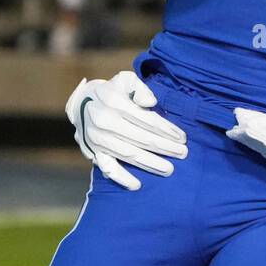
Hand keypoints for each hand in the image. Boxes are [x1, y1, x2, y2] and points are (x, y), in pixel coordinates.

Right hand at [66, 70, 186, 190]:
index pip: (145, 119)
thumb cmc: (113, 91)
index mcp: (114, 101)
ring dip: (150, 163)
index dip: (166, 129)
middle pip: (140, 138)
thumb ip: (140, 88)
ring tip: (169, 169)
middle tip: (183, 154)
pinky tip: (137, 185)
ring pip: (128, 154)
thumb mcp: (125, 80)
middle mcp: (104, 120)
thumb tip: (151, 102)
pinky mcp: (93, 151)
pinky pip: (107, 167)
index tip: (182, 138)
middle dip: (164, 147)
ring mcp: (97, 138)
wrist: (82, 104)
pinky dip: (121, 177)